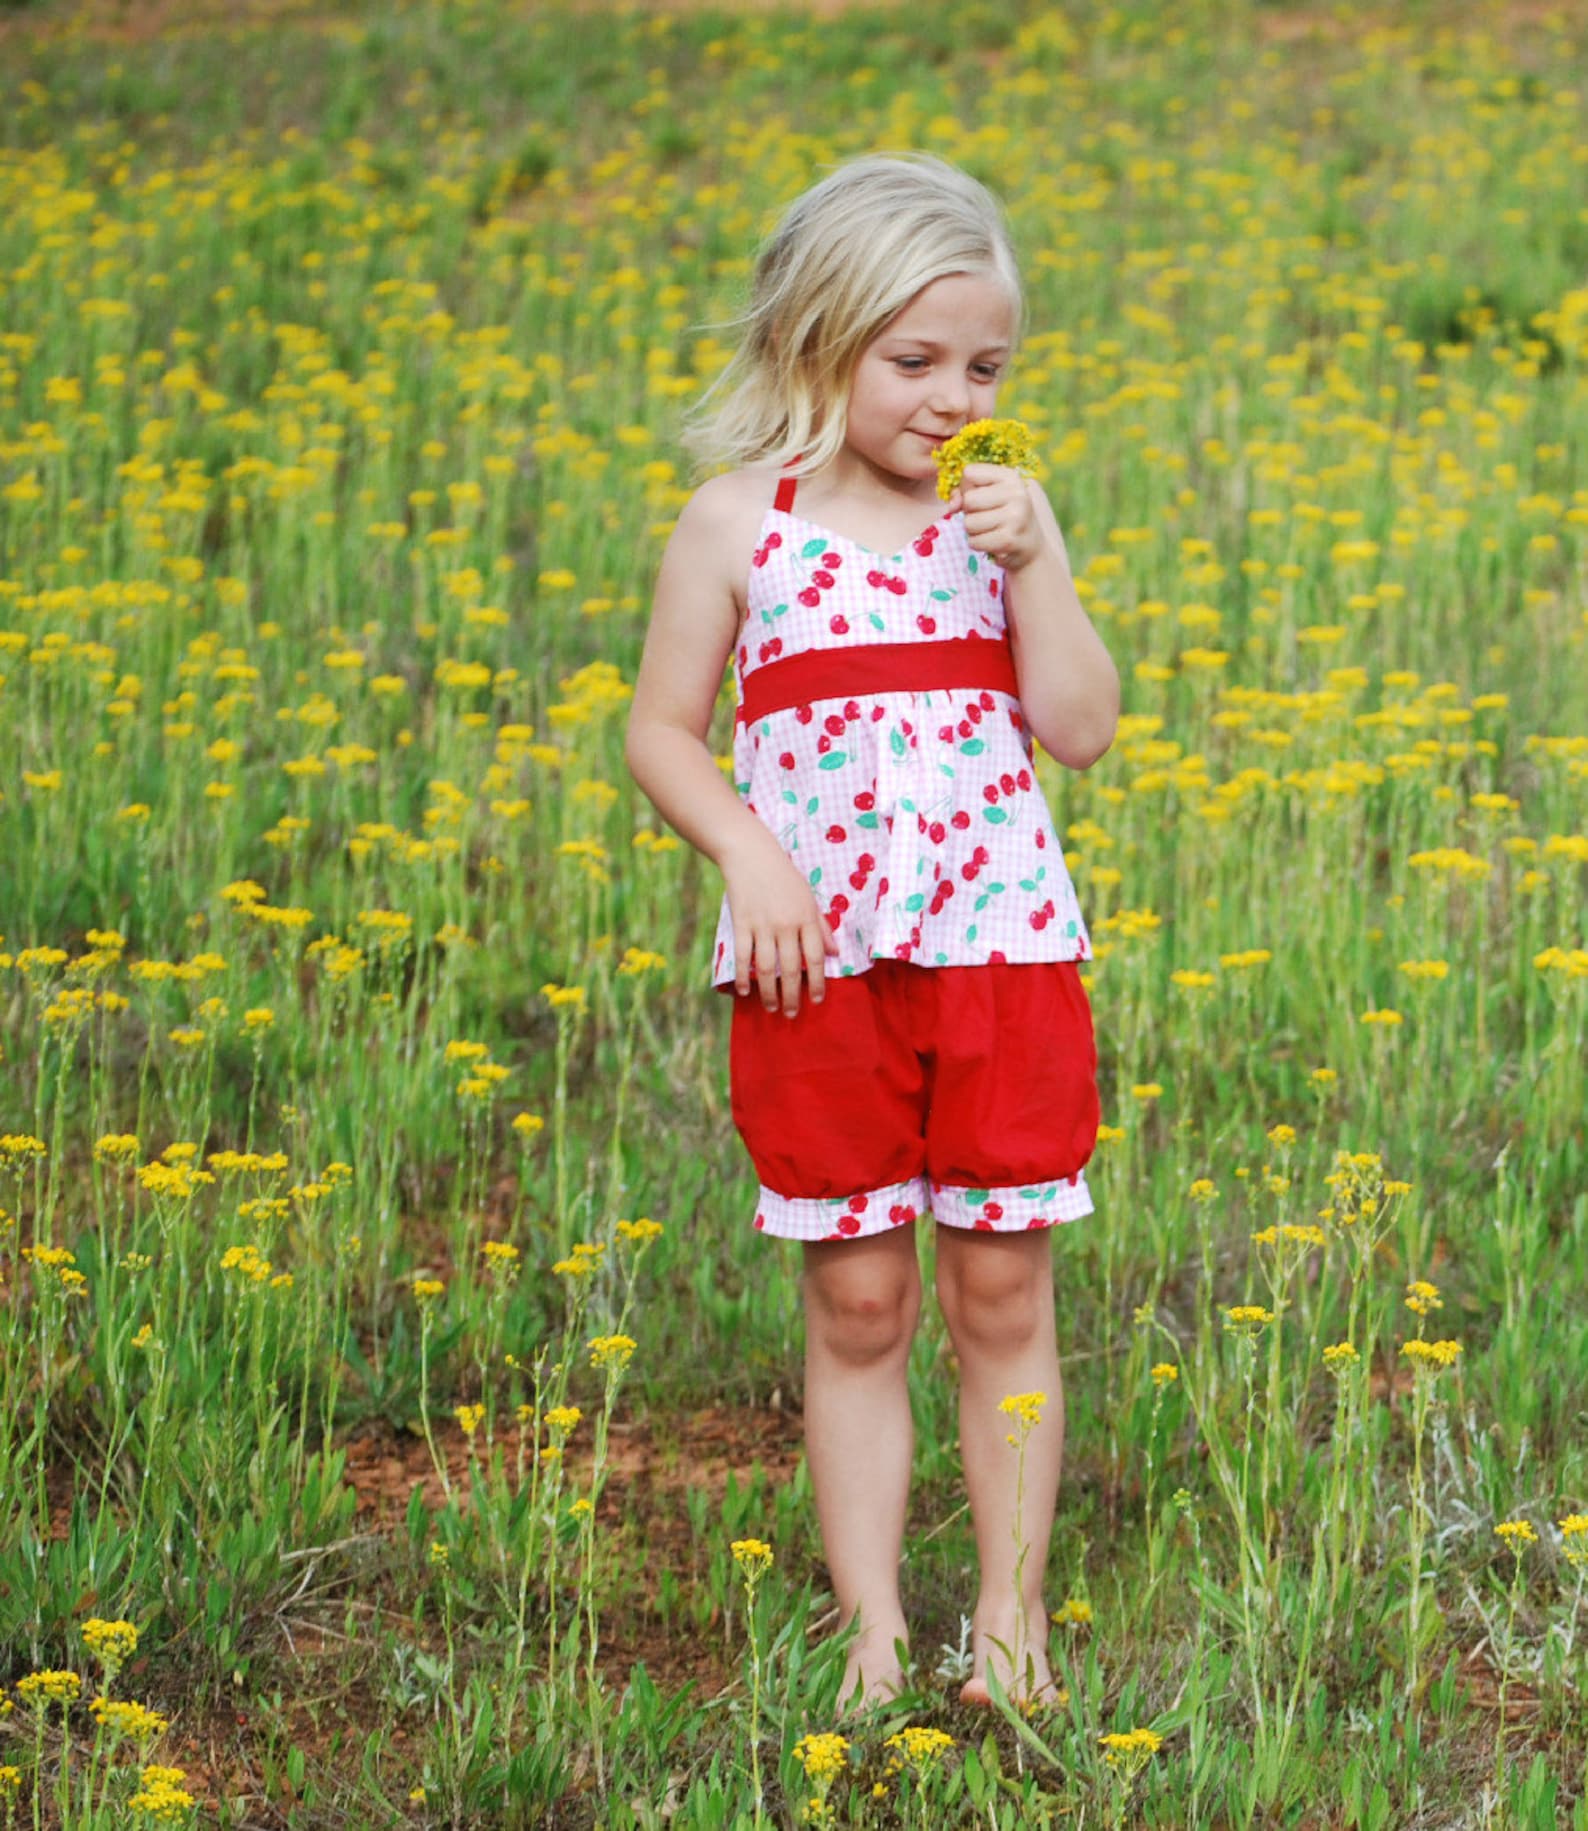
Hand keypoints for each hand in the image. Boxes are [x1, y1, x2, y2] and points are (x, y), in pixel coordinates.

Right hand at [721, 825, 840, 1015]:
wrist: (751, 854)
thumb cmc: (784, 876)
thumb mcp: (809, 897)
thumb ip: (822, 926)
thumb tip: (835, 953)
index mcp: (806, 917)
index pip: (815, 957)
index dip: (817, 982)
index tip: (817, 1000)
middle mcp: (786, 924)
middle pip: (791, 968)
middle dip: (793, 995)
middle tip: (793, 1014)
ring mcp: (762, 925)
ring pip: (767, 967)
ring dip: (770, 992)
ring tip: (772, 1008)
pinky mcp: (741, 923)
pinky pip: (742, 956)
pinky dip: (743, 976)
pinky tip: (745, 991)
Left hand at [945, 464, 1043, 571]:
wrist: (1031, 544)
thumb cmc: (1004, 515)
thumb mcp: (990, 495)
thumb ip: (965, 492)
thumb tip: (952, 506)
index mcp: (1011, 476)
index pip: (970, 472)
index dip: (966, 487)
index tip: (979, 495)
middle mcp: (1016, 493)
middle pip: (968, 500)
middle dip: (970, 511)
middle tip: (986, 516)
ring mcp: (1015, 517)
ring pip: (968, 523)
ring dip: (973, 530)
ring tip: (990, 529)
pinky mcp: (1009, 540)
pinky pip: (974, 541)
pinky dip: (977, 543)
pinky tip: (992, 541)